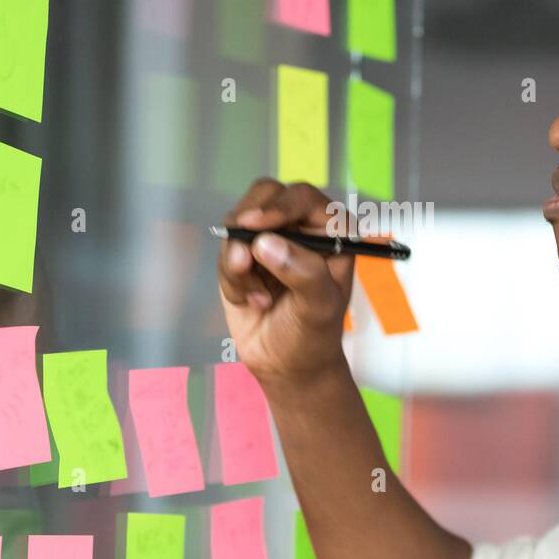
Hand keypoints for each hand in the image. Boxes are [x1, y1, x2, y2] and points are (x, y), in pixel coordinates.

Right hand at [216, 179, 352, 383]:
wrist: (287, 364)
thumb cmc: (314, 334)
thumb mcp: (319, 307)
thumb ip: (302, 273)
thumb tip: (266, 244)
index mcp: (332, 229)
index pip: (303, 198)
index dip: (279, 206)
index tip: (255, 226)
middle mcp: (301, 226)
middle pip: (265, 195)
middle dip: (248, 226)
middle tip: (241, 260)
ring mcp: (270, 237)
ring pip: (238, 222)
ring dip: (240, 262)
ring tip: (258, 298)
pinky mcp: (244, 254)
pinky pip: (225, 250)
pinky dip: (233, 278)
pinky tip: (252, 300)